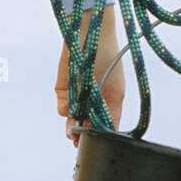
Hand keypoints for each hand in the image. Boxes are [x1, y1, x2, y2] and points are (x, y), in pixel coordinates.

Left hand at [55, 4, 124, 143]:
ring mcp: (76, 97)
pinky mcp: (62, 90)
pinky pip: (63, 108)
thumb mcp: (117, 92)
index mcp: (108, 104)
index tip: (96, 145)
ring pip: (72, 122)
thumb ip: (112, 115)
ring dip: (73, 127)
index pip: (102, 128)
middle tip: (80, 142)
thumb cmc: (109, 59)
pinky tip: (72, 108)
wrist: (90, 35)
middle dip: (82, 136)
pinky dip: (67, 110)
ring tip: (75, 130)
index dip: (98, 138)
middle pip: (85, 128)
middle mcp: (91, 102)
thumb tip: (108, 136)